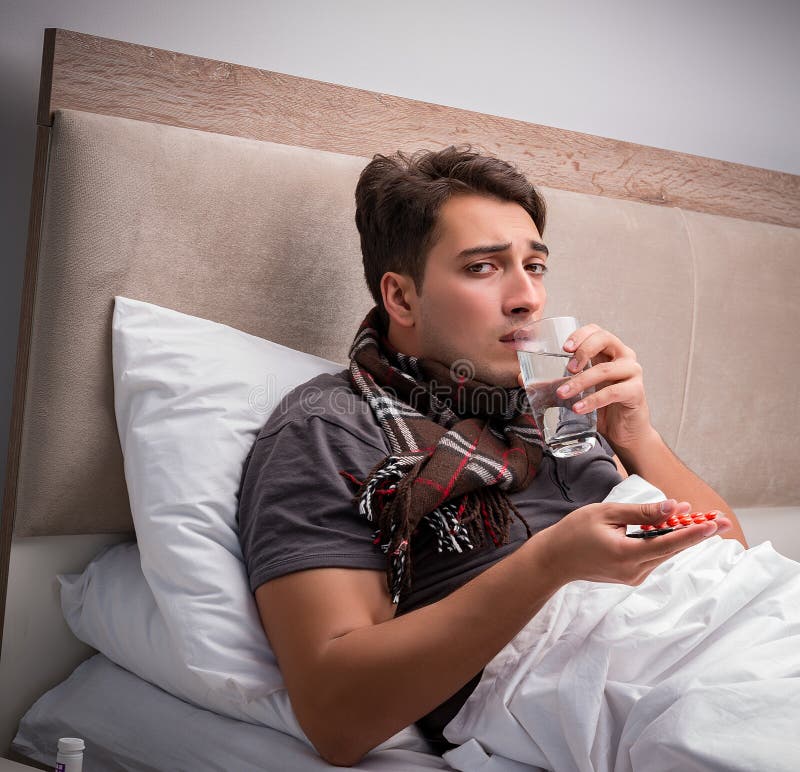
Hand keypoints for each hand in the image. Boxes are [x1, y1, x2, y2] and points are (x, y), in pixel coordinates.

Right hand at [538, 499, 731, 585]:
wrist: (553, 560)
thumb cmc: (574, 532)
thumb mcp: (606, 514)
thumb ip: (641, 512)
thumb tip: (672, 508)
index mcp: (627, 555)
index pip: (668, 543)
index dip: (693, 532)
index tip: (714, 524)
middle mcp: (634, 571)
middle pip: (672, 549)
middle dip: (695, 532)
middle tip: (721, 520)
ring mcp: (633, 576)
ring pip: (664, 553)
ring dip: (680, 536)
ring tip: (702, 519)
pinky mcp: (630, 575)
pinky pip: (653, 556)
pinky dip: (663, 541)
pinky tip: (670, 528)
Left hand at [558, 324, 652, 450]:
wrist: (623, 433)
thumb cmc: (600, 407)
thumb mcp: (576, 391)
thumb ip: (552, 383)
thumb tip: (521, 378)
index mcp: (608, 351)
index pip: (596, 331)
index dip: (580, 334)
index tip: (564, 347)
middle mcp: (623, 357)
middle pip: (605, 340)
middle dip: (583, 350)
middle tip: (566, 367)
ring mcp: (632, 373)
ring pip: (605, 370)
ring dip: (580, 381)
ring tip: (562, 394)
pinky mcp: (636, 392)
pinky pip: (613, 392)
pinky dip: (593, 400)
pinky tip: (578, 408)